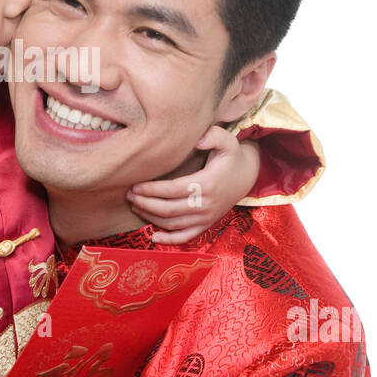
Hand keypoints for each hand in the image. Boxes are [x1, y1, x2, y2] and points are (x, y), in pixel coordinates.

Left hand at [126, 126, 260, 244]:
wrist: (247, 176)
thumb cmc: (231, 156)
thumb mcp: (228, 141)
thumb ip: (213, 136)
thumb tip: (196, 139)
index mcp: (207, 184)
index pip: (172, 190)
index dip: (151, 190)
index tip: (135, 186)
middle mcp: (205, 205)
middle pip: (168, 210)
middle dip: (145, 204)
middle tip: (129, 196)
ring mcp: (206, 218)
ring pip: (172, 224)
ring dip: (150, 218)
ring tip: (135, 207)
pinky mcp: (206, 225)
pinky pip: (186, 237)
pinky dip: (169, 240)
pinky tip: (153, 237)